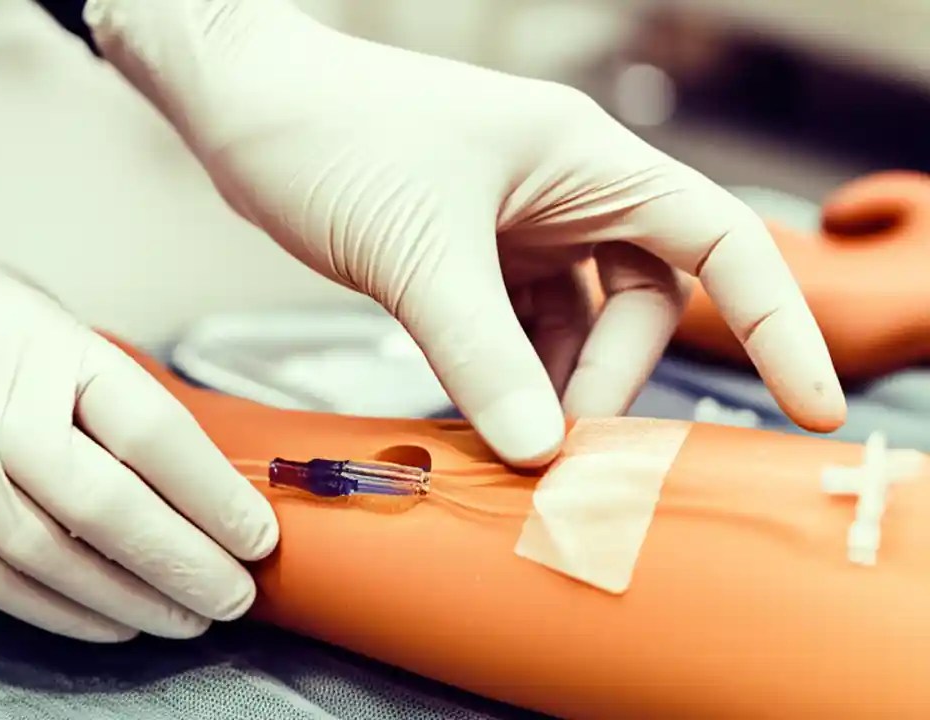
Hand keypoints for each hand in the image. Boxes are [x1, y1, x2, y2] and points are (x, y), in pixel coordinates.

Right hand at [0, 127, 277, 640]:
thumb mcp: (34, 317)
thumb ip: (97, 388)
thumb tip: (179, 468)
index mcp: (41, 346)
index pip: (151, 433)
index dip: (214, 495)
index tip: (256, 535)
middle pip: (106, 509)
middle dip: (184, 566)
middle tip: (233, 598)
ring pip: (48, 561)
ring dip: (128, 602)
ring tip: (183, 619)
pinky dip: (58, 611)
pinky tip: (107, 622)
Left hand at [87, 0, 845, 464]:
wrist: (242, 108)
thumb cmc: (331, 133)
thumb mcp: (417, 250)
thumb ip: (480, 354)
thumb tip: (537, 449)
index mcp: (583, 160)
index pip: (716, 239)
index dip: (776, 320)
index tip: (809, 399)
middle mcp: (562, 189)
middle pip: (644, 300)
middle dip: (614, 375)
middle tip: (568, 443)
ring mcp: (513, 221)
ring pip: (576, 320)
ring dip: (557, 382)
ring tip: (521, 437)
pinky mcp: (465, 249)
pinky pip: (515, 324)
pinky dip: (509, 370)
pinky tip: (483, 408)